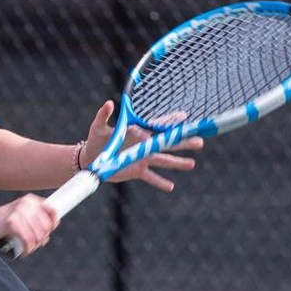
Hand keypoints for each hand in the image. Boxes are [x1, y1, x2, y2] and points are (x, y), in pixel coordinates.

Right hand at [0, 194, 58, 255]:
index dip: (52, 225)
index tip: (46, 233)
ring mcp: (19, 212)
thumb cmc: (1, 223)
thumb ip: (35, 221)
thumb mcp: (20, 216)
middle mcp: (26, 204)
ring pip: (38, 235)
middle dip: (42, 239)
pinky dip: (28, 248)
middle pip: (46, 226)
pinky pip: (28, 240)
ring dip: (34, 245)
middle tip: (33, 244)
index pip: (53, 211)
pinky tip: (24, 251)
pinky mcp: (12, 222)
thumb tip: (47, 237)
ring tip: (28, 248)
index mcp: (30, 200)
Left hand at [80, 101, 203, 191]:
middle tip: (200, 140)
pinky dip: (160, 182)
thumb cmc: (95, 139)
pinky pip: (151, 177)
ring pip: (164, 160)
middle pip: (167, 144)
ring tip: (192, 164)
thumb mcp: (98, 126)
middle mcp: (144, 144)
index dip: (170, 121)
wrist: (91, 158)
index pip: (158, 125)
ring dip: (178, 163)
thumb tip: (110, 103)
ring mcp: (142, 159)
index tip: (184, 117)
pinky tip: (171, 186)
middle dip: (183, 142)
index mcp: (138, 131)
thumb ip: (104, 115)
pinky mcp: (137, 171)